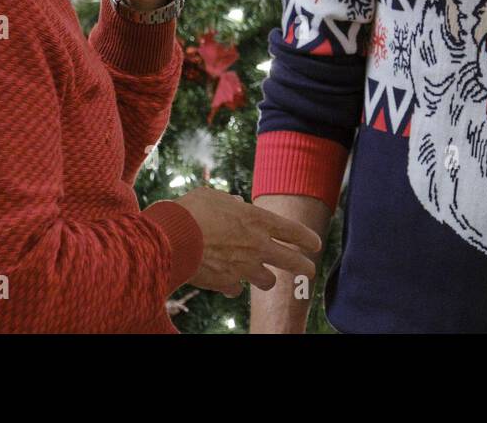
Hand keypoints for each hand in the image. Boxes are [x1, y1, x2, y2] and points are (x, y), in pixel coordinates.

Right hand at [174, 188, 321, 296]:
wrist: (170, 238)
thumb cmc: (191, 210)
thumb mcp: (214, 196)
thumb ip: (230, 202)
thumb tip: (236, 203)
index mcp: (258, 220)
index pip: (294, 232)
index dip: (308, 239)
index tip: (315, 244)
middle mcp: (257, 246)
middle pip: (292, 261)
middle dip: (304, 266)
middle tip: (310, 270)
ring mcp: (243, 268)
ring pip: (267, 282)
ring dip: (266, 279)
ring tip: (264, 278)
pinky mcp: (225, 283)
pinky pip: (235, 289)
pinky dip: (233, 286)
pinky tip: (228, 282)